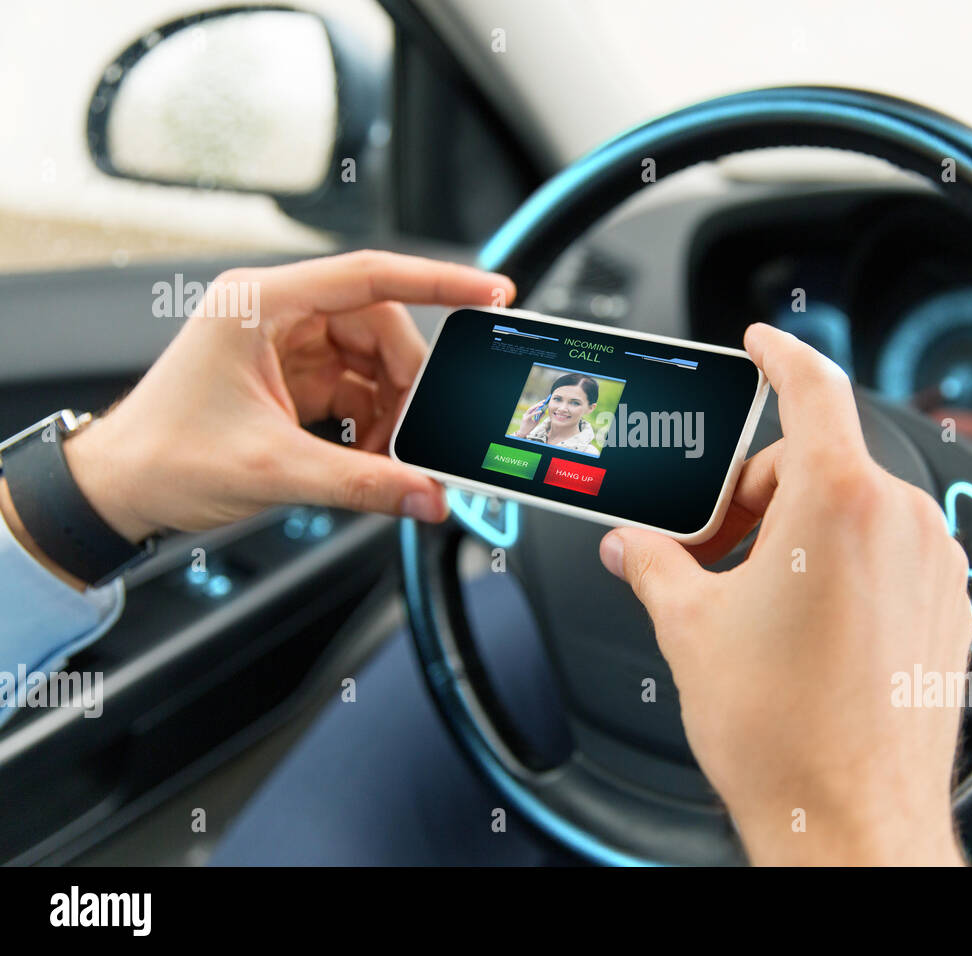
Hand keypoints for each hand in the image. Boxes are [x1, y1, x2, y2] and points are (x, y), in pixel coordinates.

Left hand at [61, 250, 513, 545]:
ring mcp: (285, 344)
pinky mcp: (291, 376)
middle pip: (380, 325)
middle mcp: (276, 313)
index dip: (439, 281)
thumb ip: (361, 482)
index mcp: (261, 303)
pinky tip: (372, 454)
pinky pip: (357, 387)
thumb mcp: (272, 470)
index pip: (370, 275)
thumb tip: (426, 496)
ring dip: (393, 406)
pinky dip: (374, 420)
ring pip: (373, 359)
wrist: (116, 489)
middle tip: (422, 429)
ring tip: (388, 454)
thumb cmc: (163, 458)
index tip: (489, 291)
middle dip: (407, 380)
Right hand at [516, 397, 546, 435]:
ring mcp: (525, 416)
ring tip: (542, 405)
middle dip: (538, 404)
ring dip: (537, 406)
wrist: (523, 433)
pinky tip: (540, 411)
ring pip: (531, 409)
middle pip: (532, 407)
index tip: (543, 402)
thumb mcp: (536, 421)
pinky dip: (536, 413)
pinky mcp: (525, 419)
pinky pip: (531, 415)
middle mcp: (526, 414)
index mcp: (528, 414)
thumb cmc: (529, 427)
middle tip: (544, 401)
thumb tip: (544, 412)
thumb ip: (539, 417)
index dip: (538, 404)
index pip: (533, 408)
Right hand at [597, 323, 971, 865]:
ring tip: (754, 599)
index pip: (813, 389)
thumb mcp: (693, 630)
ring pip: (853, 508)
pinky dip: (842, 562)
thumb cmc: (787, 736)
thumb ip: (657, 565)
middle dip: (756, 493)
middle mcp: (900, 522)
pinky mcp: (949, 604)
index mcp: (840, 503)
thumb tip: (635, 547)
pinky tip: (804, 620)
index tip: (764, 343)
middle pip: (817, 463)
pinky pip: (887, 550)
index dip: (781, 354)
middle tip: (710, 548)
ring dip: (798, 532)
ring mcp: (934, 564)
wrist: (852, 823)